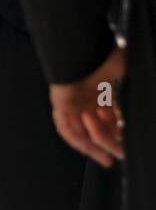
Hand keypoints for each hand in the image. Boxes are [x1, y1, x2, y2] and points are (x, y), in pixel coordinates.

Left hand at [49, 46, 125, 167]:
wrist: (83, 49)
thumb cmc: (106, 55)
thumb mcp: (127, 70)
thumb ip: (134, 84)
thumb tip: (148, 87)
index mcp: (104, 91)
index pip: (113, 118)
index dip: (121, 131)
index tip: (130, 142)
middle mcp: (88, 99)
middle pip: (99, 127)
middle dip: (112, 143)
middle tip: (122, 155)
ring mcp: (74, 103)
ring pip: (84, 132)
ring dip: (96, 148)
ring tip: (109, 160)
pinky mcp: (61, 106)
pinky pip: (67, 130)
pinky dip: (79, 141)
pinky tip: (91, 150)